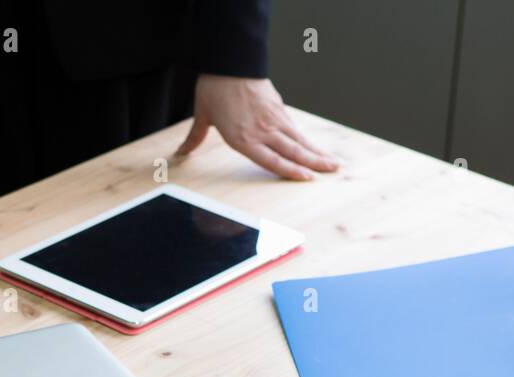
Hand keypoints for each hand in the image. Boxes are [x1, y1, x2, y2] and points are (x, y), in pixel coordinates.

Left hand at [178, 75, 339, 180]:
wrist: (228, 61)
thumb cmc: (215, 88)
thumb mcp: (202, 115)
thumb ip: (195, 137)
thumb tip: (181, 152)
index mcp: (243, 138)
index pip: (272, 160)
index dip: (291, 171)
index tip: (307, 178)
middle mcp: (262, 131)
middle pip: (293, 151)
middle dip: (314, 163)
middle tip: (332, 171)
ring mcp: (273, 119)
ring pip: (299, 140)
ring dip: (317, 152)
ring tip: (333, 163)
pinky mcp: (278, 107)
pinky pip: (295, 128)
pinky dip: (307, 139)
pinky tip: (315, 146)